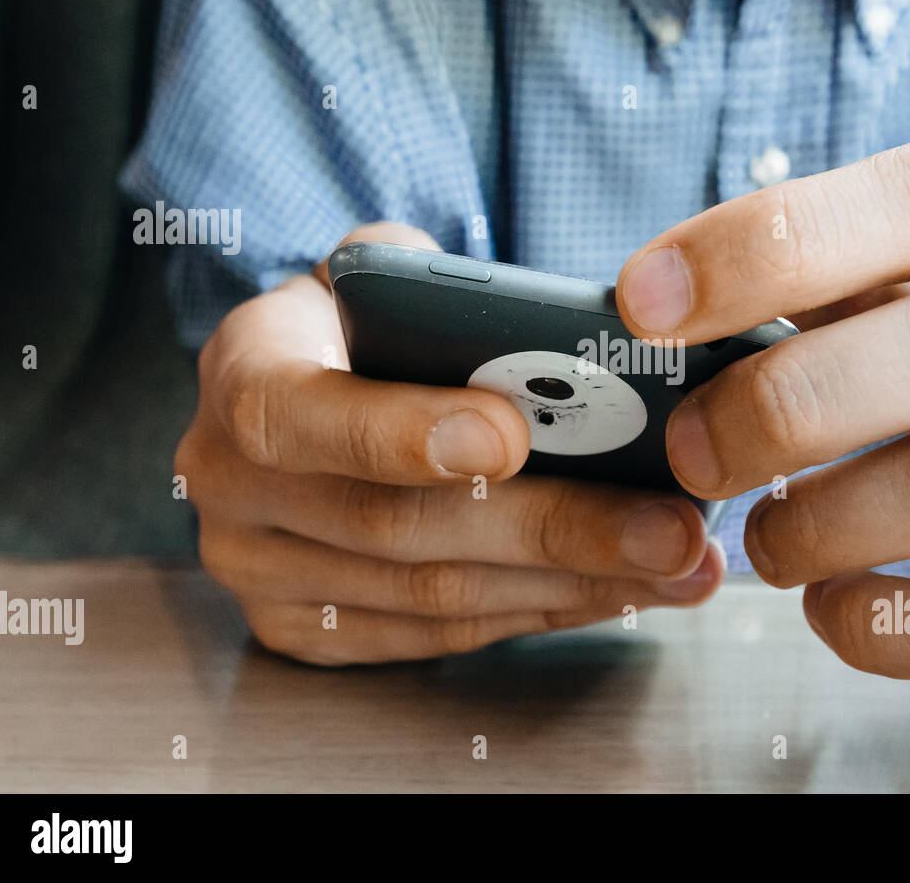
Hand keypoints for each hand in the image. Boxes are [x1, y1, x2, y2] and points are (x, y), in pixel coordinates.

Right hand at [177, 222, 721, 664]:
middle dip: (551, 530)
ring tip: (677, 563)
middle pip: (397, 527)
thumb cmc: (363, 323)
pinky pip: (438, 637)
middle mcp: (232, 487)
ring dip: (572, 585)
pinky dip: (540, 613)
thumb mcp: (386, 272)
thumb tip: (577, 342)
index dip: (402, 433)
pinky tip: (619, 590)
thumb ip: (447, 295)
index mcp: (242, 373)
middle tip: (667, 526)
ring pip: (433, 598)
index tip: (511, 436)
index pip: (298, 415)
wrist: (304, 385)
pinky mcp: (307, 630)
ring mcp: (261, 572)